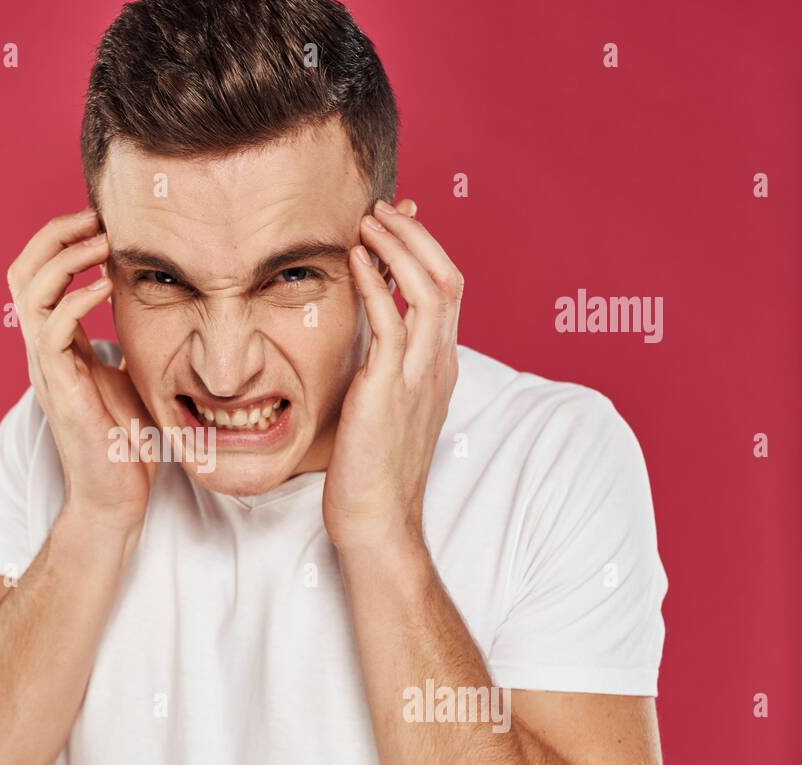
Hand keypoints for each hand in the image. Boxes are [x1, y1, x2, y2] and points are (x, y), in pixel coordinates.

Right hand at [6, 208, 155, 533]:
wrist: (115, 497)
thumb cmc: (125, 442)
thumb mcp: (130, 374)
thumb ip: (127, 339)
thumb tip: (155, 306)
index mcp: (57, 345)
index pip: (38, 274)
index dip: (61, 240)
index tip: (100, 220)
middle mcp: (43, 351)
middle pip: (21, 271)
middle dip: (54, 236)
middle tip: (95, 217)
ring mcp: (47, 369)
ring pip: (31, 292)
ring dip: (65, 258)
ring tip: (101, 242)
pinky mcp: (60, 388)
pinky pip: (51, 330)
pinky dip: (75, 300)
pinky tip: (104, 286)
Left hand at [323, 198, 461, 560]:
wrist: (377, 517)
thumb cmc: (374, 469)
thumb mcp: (388, 407)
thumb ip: (388, 368)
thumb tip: (373, 340)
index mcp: (440, 367)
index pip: (446, 291)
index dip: (425, 250)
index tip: (395, 226)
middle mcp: (437, 365)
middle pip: (446, 279)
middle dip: (417, 236)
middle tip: (383, 209)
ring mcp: (417, 376)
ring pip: (427, 290)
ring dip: (398, 246)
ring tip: (369, 221)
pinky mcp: (388, 389)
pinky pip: (389, 321)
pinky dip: (375, 283)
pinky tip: (355, 259)